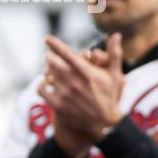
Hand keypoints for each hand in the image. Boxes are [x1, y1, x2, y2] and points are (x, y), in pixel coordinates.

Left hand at [42, 34, 125, 156]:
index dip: (55, 45)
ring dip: (47, 71)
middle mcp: (75, 82)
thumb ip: (114, 54)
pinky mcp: (58, 105)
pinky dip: (41, 84)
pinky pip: (42, 90)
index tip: (47, 38)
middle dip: (49, 57)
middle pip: (53, 63)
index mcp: (88, 73)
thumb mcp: (115, 75)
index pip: (68, 54)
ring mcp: (65, 94)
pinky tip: (44, 83)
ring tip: (49, 69)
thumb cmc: (110, 96)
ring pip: (47, 75)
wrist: (103, 123)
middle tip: (49, 56)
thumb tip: (116, 34)